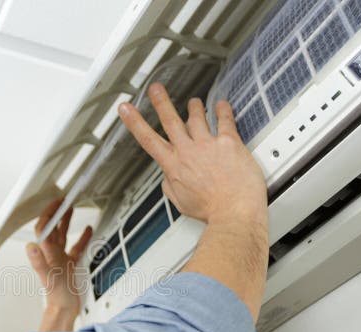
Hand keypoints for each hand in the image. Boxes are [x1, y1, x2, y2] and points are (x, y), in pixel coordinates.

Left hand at [26, 198, 92, 331]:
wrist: (64, 309)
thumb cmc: (56, 295)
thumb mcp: (48, 276)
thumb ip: (38, 261)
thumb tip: (30, 246)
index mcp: (46, 253)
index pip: (44, 228)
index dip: (49, 214)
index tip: (56, 203)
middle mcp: (52, 253)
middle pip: (52, 227)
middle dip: (57, 213)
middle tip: (63, 200)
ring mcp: (61, 258)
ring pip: (63, 234)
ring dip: (66, 221)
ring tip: (71, 208)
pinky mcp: (70, 264)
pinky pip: (76, 247)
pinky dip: (82, 238)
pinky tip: (88, 231)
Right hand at [118, 84, 266, 225]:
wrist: (234, 214)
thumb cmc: (211, 211)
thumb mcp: (181, 203)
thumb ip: (171, 186)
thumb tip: (168, 178)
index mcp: (173, 167)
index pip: (148, 140)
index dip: (134, 122)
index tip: (126, 110)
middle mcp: (188, 152)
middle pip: (170, 121)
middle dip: (160, 102)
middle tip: (155, 89)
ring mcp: (208, 145)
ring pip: (197, 117)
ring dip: (194, 107)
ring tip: (194, 102)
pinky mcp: (229, 143)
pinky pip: (224, 120)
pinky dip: (222, 110)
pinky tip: (222, 105)